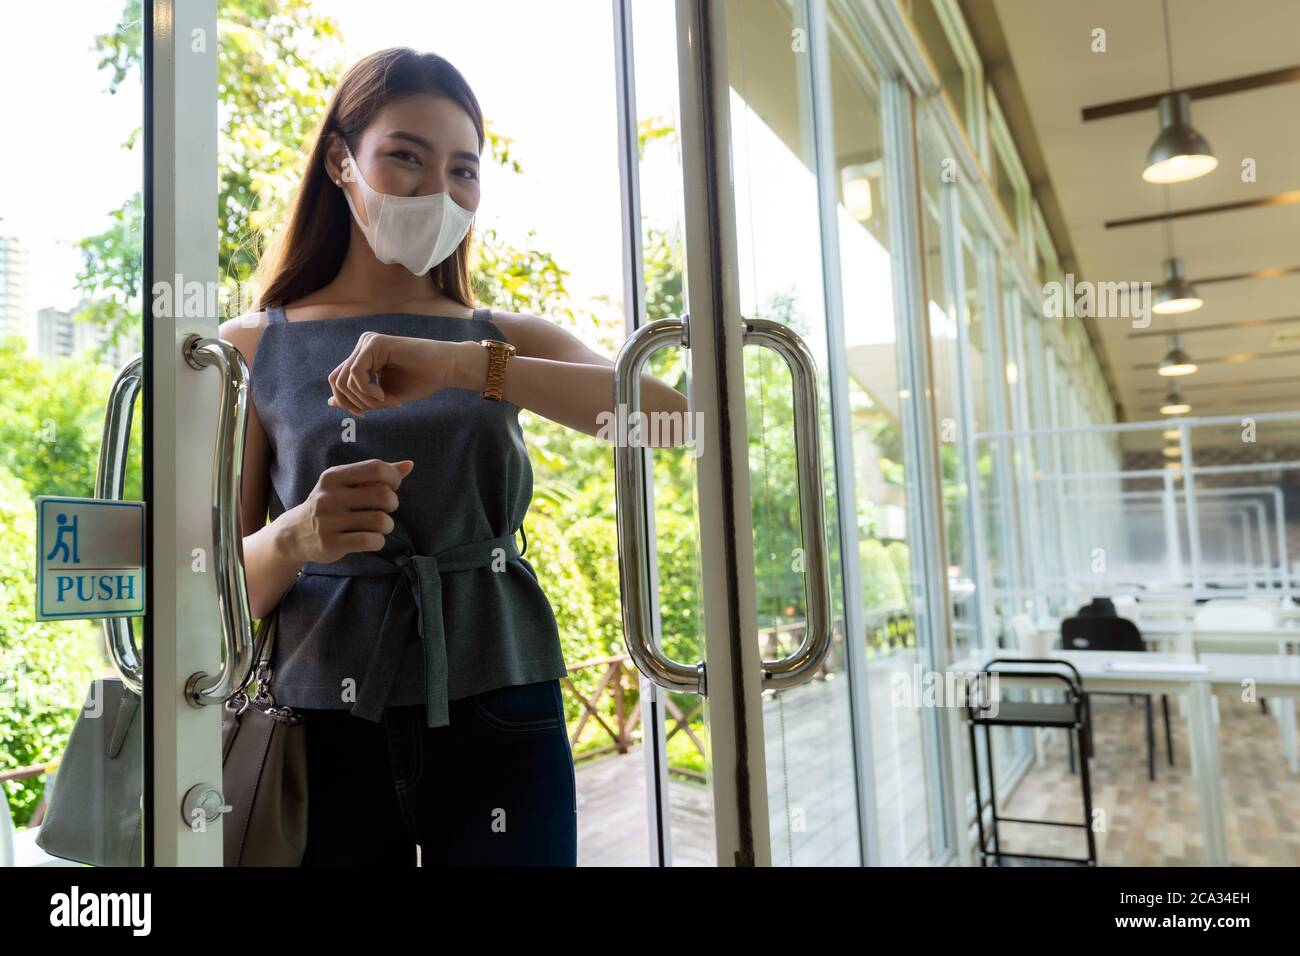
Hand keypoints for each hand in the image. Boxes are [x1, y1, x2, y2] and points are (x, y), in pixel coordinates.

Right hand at [275, 459, 413, 564]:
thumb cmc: (329, 505)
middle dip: (392, 503)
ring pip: (379, 520)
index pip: (376, 468)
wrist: (294, 534)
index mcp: (334, 476)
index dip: (393, 478)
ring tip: (380, 525)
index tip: (392, 487)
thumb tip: (409, 465)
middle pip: (382, 495)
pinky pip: (370, 541)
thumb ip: (376, 474)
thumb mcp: (346, 484)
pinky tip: (373, 539)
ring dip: (387, 525)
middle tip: (385, 509)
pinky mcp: (331, 543)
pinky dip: (378, 541)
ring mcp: (328, 521)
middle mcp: (329, 496)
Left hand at [326, 332, 459, 414]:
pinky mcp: (374, 343)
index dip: (345, 402)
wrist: (444, 369)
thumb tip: (331, 402)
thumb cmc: (420, 381)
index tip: (364, 415)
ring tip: (385, 401)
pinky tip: (384, 395)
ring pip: (345, 379)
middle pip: (335, 379)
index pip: (337, 380)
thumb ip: (359, 398)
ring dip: (363, 399)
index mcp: (363, 358)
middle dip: (351, 402)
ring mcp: (367, 342)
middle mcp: (362, 347)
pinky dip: (367, 391)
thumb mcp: (383, 397)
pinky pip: (355, 373)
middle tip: (372, 410)